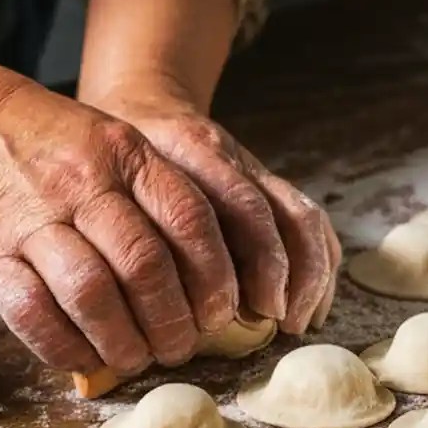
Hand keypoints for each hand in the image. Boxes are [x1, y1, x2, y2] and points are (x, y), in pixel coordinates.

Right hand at [0, 59, 238, 372]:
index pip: (190, 219)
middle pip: (145, 266)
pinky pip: (31, 312)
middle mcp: (83, 184)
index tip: (223, 312)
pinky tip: (87, 359)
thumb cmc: (52, 142)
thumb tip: (215, 275)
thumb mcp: (117, 144)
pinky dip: (66, 347)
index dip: (216, 277)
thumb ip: (162, 195)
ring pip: (92, 294)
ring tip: (139, 359)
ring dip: (124, 342)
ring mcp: (31, 218)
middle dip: (173, 322)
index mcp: (126, 154)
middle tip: (182, 347)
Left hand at [90, 85, 339, 333]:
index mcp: (193, 152)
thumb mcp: (108, 176)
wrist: (145, 105)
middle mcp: (234, 160)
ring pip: (306, 219)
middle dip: (294, 275)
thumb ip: (127, 223)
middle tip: (282, 322)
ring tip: (297, 322)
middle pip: (286, 215)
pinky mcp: (272, 185)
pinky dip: (319, 265)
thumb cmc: (117, 156)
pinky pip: (311, 223)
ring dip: (312, 275)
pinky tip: (310, 306)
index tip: (258, 311)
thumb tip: (135, 306)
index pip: (245, 206)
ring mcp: (258, 172)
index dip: (262, 262)